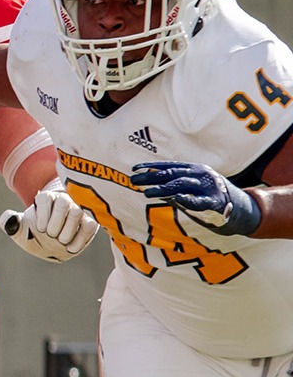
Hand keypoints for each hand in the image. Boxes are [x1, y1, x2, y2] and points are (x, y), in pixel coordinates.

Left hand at [0, 180, 99, 262]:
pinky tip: (71, 247)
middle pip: (63, 203)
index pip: (45, 198)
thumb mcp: (21, 229)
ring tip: (61, 241)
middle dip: (56, 222)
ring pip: (78, 212)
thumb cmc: (34, 233)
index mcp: (45, 199)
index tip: (40, 228)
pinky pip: (90, 225)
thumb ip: (10, 222)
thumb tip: (8, 218)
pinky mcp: (90, 221)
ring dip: (68, 230)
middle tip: (51, 235)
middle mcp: (63, 200)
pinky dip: (81, 238)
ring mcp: (78, 210)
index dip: (43, 214)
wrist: (50, 241)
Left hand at [131, 160, 262, 235]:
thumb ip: (173, 187)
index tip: (134, 169)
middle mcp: (201, 175)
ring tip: (147, 192)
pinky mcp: (215, 203)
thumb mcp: (192, 189)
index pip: (169, 166)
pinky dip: (188, 199)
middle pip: (172, 174)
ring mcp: (209, 188)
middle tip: (133, 180)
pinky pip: (199, 201)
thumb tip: (150, 185)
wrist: (242, 210)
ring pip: (183, 185)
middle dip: (151, 177)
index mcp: (195, 169)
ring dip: (163, 188)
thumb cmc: (211, 199)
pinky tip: (175, 198)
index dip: (151, 167)